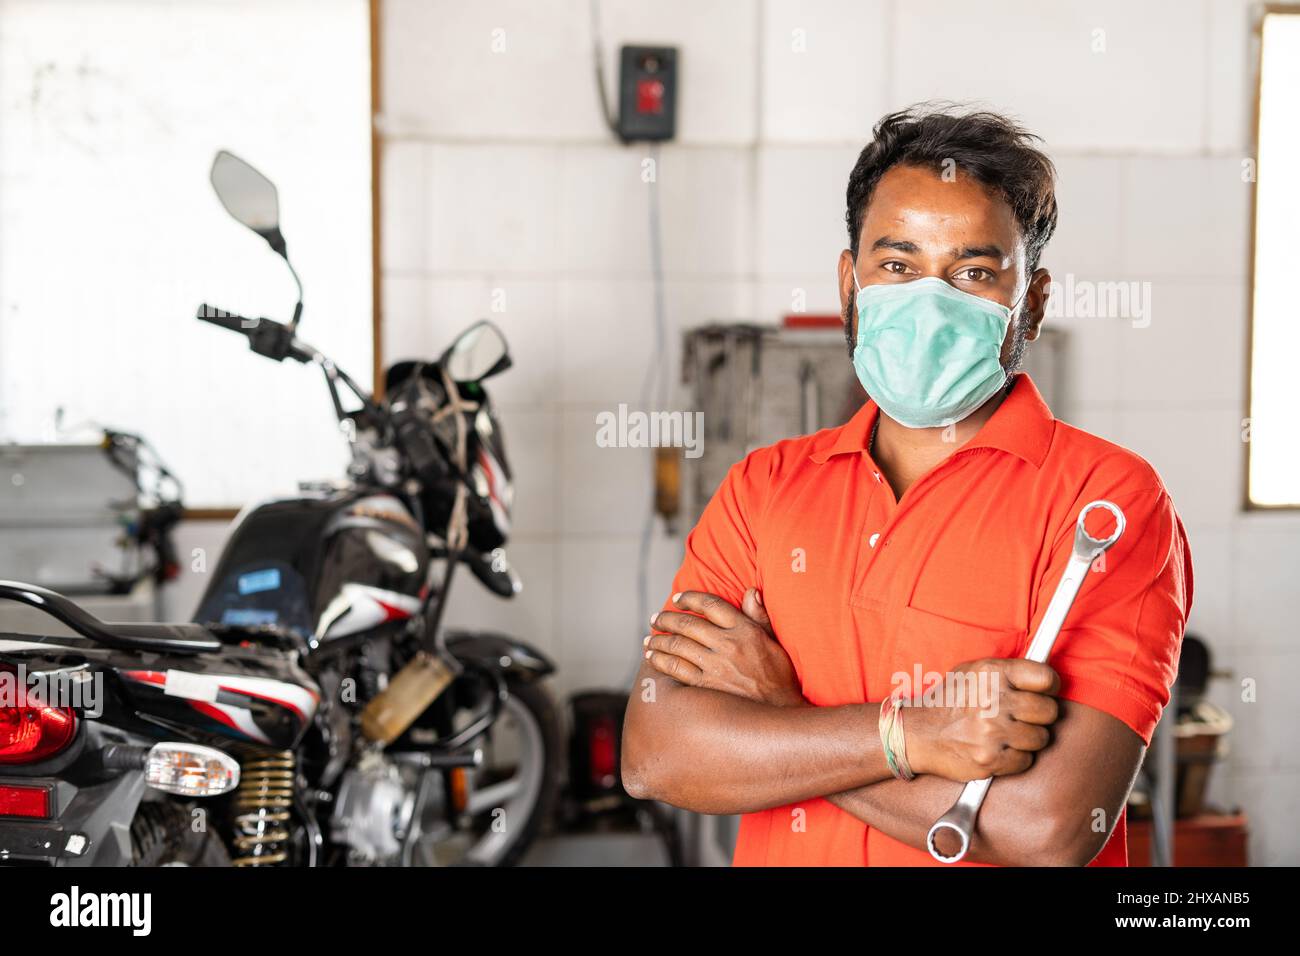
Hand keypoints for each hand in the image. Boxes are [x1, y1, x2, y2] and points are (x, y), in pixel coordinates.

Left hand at [646, 589, 803, 707]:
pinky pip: (676, 668)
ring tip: (649, 638)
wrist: (781, 711)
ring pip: (677, 645)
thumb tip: (750, 591)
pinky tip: (652, 658)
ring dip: (658, 639)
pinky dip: (660, 660)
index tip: (677, 598)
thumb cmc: (780, 676)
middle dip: (666, 618)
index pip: (711, 605)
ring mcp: (716, 665)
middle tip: (655, 618)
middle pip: (687, 624)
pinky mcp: (706, 685)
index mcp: (745, 629)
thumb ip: (759, 616)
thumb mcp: (775, 641)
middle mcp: (728, 644)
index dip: (690, 598)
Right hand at [904, 658, 1060, 780]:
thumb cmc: (948, 702)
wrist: (917, 733)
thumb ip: (1007, 673)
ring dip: (1027, 739)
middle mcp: (993, 700)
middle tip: (1020, 717)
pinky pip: (1026, 760)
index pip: (1046, 677)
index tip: (1043, 692)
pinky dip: (1015, 759)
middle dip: (1038, 716)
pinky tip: (997, 749)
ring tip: (1004, 734)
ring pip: (1040, 738)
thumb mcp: (972, 673)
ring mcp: (993, 731)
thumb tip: (1046, 677)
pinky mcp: (991, 759)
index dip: (1049, 687)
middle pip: (1049, 710)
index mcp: (991, 673)